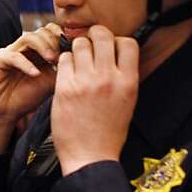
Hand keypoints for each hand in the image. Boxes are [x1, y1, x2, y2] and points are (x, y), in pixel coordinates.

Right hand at [0, 23, 61, 152]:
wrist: (5, 111)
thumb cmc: (27, 97)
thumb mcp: (51, 83)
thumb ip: (64, 70)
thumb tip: (83, 60)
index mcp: (39, 50)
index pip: (53, 32)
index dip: (64, 37)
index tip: (74, 50)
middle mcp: (25, 47)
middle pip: (42, 31)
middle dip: (54, 41)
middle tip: (61, 57)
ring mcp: (11, 51)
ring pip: (29, 37)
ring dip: (43, 47)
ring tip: (51, 60)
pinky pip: (14, 56)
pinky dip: (26, 64)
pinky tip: (35, 74)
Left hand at [51, 25, 138, 175]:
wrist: (90, 156)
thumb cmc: (109, 132)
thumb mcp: (128, 102)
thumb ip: (123, 76)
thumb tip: (116, 54)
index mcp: (128, 82)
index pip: (128, 42)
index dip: (117, 41)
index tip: (110, 48)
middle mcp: (107, 78)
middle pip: (102, 35)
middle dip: (95, 36)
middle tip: (91, 44)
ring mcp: (85, 82)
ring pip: (79, 44)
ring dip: (78, 49)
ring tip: (78, 61)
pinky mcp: (65, 88)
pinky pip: (63, 60)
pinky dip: (64, 62)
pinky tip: (67, 73)